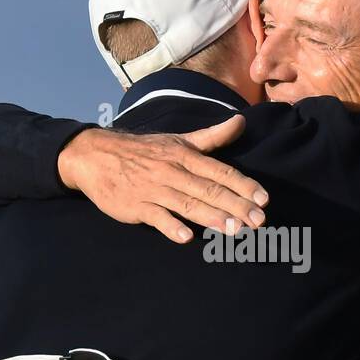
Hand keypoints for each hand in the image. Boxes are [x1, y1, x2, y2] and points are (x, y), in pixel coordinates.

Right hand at [56, 114, 269, 243]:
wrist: (95, 156)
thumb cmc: (143, 151)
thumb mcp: (179, 140)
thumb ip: (212, 137)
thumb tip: (241, 122)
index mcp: (185, 156)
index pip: (220, 171)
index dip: (243, 185)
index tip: (264, 199)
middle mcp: (173, 172)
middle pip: (209, 190)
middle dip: (236, 206)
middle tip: (258, 222)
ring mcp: (155, 190)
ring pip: (187, 204)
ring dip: (211, 217)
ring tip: (233, 230)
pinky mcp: (136, 206)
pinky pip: (156, 217)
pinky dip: (170, 226)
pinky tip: (186, 237)